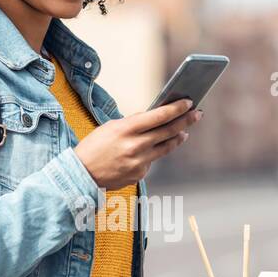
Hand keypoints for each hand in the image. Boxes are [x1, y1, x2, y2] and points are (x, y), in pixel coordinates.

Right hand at [74, 97, 200, 188]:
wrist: (80, 174)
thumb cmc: (94, 147)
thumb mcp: (111, 128)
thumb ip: (134, 123)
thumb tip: (155, 116)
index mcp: (126, 129)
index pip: (158, 116)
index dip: (176, 108)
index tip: (188, 102)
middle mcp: (135, 146)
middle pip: (168, 131)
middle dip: (185, 120)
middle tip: (197, 113)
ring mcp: (138, 162)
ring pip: (166, 147)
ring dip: (177, 137)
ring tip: (184, 131)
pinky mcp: (139, 175)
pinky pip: (152, 161)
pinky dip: (153, 154)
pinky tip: (151, 150)